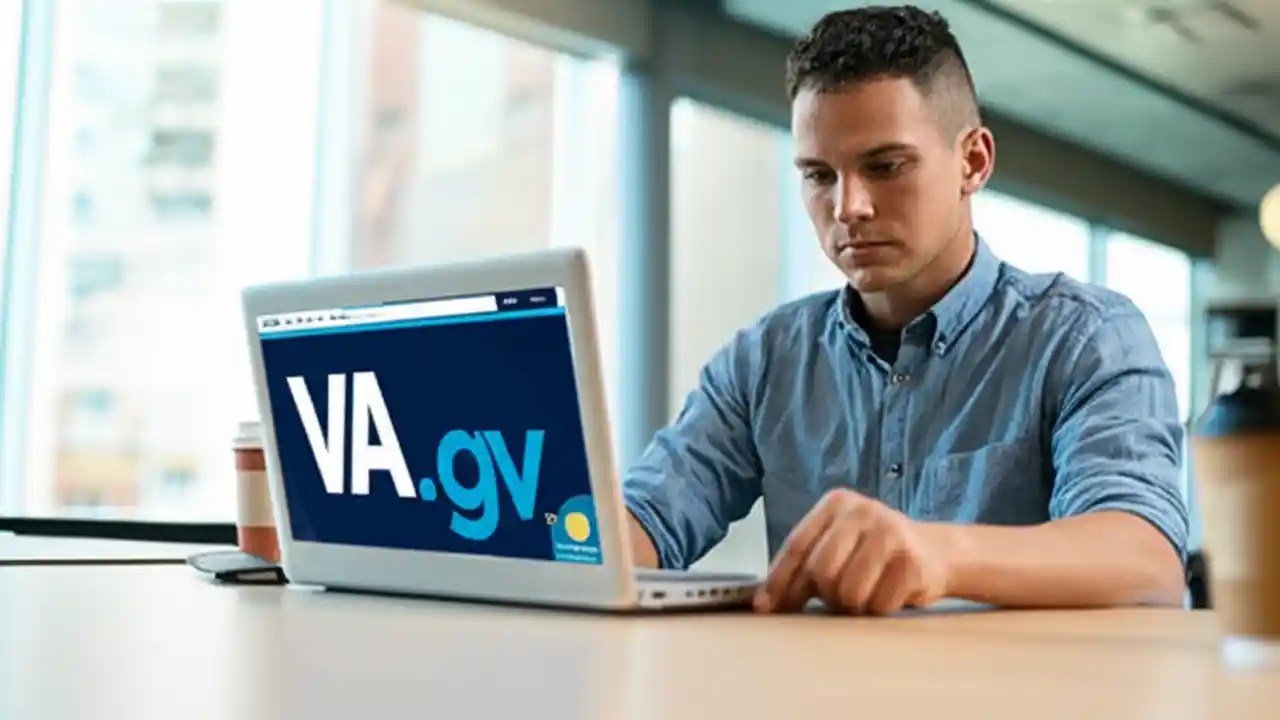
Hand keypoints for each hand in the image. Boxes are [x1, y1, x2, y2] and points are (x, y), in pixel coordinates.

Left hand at [754, 488, 951, 614]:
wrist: (936, 551)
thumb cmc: (874, 553)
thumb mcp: (838, 544)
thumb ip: (805, 564)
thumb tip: (764, 602)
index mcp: (837, 503)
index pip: (797, 545)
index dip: (779, 580)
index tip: (765, 607)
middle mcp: (863, 511)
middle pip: (821, 570)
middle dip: (825, 594)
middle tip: (837, 598)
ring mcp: (891, 533)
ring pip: (849, 591)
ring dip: (852, 606)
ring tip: (865, 595)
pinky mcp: (913, 562)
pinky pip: (878, 605)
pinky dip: (878, 610)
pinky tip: (888, 594)